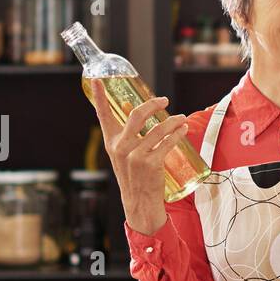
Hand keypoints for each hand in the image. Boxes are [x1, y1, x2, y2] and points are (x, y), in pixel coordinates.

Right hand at [89, 83, 192, 234]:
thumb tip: (125, 102)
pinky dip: (177, 133)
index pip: (103, 115)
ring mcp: (136, 155)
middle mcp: (121, 147)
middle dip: (153, 104)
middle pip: (136, 114)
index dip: (98, 96)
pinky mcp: (151, 163)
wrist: (139, 202)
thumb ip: (125, 130)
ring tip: (181, 119)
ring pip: (158, 128)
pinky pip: (167, 142)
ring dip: (173, 121)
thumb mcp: (123, 153)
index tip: (96, 78)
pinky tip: (183, 129)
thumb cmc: (133, 175)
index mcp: (112, 142)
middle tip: (164, 100)